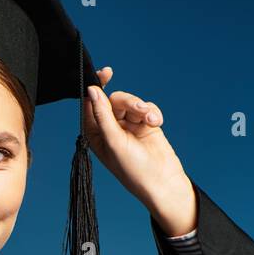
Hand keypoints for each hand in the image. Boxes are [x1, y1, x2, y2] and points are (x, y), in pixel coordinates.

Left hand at [85, 66, 197, 234]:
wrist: (162, 181)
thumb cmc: (133, 169)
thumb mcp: (113, 141)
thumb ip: (102, 115)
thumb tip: (92, 90)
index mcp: (95, 134)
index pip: (91, 105)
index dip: (97, 87)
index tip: (107, 73)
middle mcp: (110, 128)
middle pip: (114, 100)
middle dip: (129, 103)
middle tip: (140, 111)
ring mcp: (128, 126)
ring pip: (131, 102)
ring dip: (142, 108)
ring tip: (151, 120)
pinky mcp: (145, 125)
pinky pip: (147, 107)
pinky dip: (153, 113)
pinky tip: (156, 123)